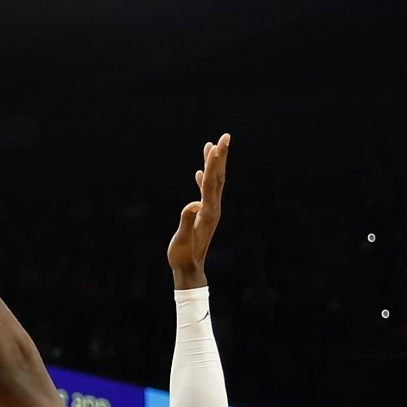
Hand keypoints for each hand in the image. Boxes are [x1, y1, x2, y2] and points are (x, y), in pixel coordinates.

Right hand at [167, 134, 229, 288]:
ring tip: (211, 146)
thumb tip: (192, 205)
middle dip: (220, 157)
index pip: (211, 183)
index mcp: (207, 213)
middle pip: (218, 178)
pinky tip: (200, 172)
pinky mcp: (204, 215)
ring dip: (213, 164)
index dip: (212, 163)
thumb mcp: (182, 240)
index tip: (216, 145)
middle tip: (225, 136)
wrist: (190, 270)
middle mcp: (213, 209)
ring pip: (214, 183)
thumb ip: (187, 221)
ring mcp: (210, 212)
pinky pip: (206, 192)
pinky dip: (204, 179)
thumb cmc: (183, 257)